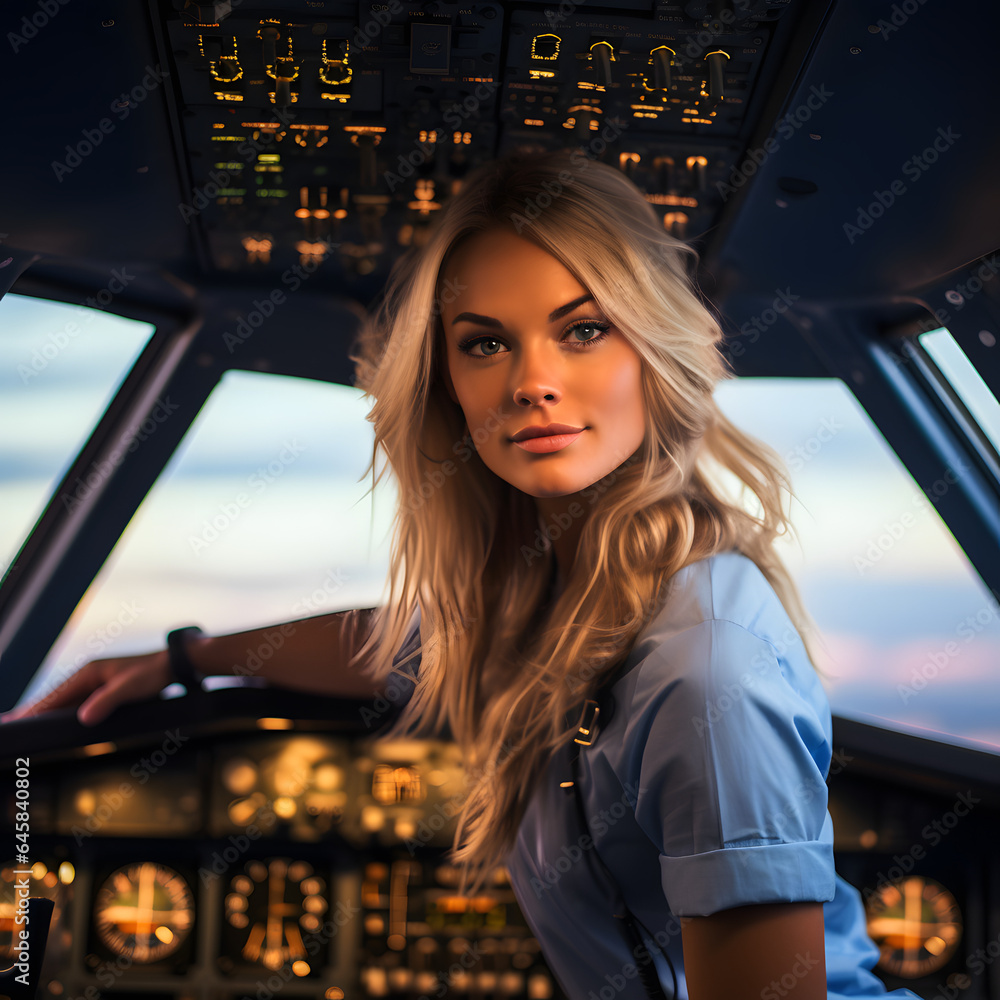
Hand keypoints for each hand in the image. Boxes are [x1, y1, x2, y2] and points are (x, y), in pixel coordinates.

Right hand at [0, 650, 173, 726]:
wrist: (173, 666)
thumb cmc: (152, 674)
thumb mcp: (129, 688)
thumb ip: (106, 702)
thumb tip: (84, 718)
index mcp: (89, 673)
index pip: (55, 695)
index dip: (34, 709)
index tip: (14, 720)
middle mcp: (88, 676)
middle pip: (54, 697)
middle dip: (32, 711)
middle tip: (8, 724)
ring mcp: (95, 682)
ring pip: (64, 701)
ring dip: (45, 712)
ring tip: (24, 725)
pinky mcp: (103, 689)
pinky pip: (76, 703)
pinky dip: (62, 712)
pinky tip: (55, 722)